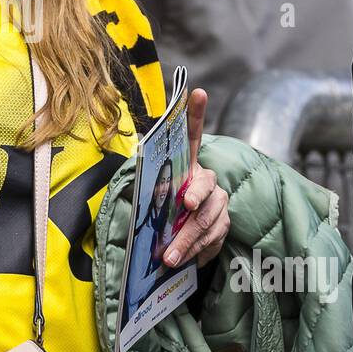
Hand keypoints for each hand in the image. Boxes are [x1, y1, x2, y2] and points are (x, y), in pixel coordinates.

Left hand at [163, 89, 229, 268]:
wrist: (178, 242)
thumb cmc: (159, 214)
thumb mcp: (147, 199)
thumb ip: (146, 192)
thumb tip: (128, 190)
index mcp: (186, 166)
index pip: (192, 136)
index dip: (194, 114)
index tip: (196, 91)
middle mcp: (206, 180)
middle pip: (207, 184)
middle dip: (197, 194)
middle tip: (186, 204)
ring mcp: (218, 203)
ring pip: (210, 217)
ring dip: (189, 237)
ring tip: (170, 256)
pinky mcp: (223, 226)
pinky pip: (214, 238)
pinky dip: (197, 251)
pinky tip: (184, 260)